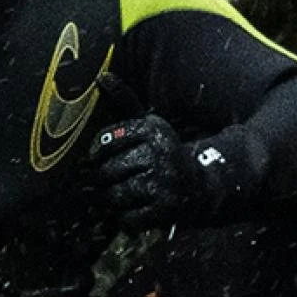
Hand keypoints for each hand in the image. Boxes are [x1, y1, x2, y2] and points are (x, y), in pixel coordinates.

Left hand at [88, 113, 230, 230]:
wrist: (202, 184)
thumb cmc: (163, 153)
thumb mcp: (148, 124)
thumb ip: (124, 101)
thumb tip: (101, 77)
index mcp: (153, 130)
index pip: (106, 141)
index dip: (95, 154)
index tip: (95, 160)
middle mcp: (160, 154)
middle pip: (108, 170)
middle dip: (100, 180)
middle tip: (99, 183)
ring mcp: (165, 182)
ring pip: (116, 195)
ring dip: (110, 200)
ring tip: (114, 196)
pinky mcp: (167, 208)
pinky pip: (129, 217)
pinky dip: (125, 219)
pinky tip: (132, 211)